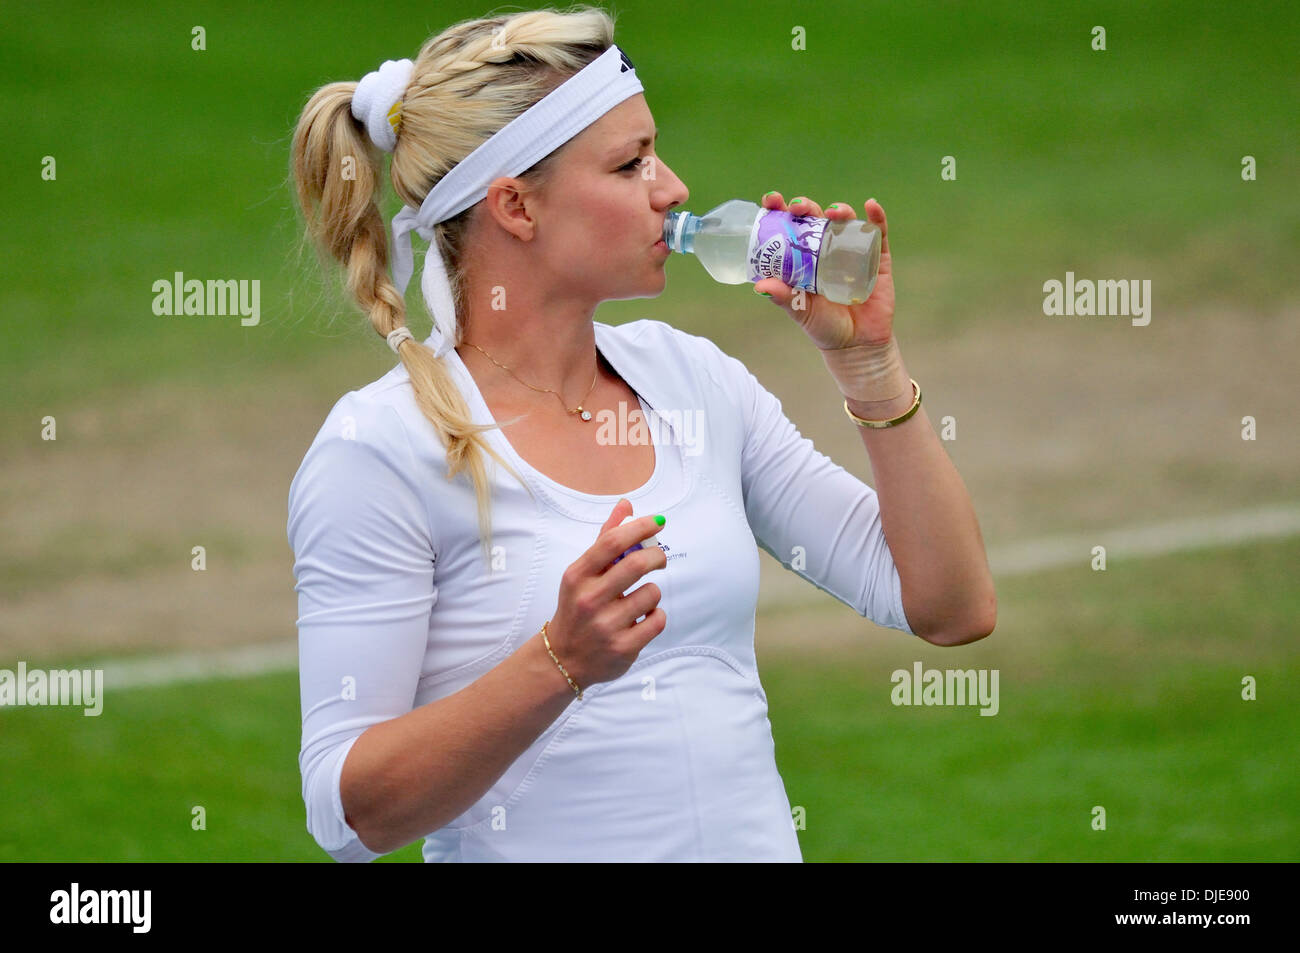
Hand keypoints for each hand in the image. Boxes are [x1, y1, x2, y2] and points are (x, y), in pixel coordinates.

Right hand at [545, 499, 667, 688]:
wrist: (562, 659)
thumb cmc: (577, 607)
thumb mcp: (582, 573)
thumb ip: (605, 539)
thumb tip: (626, 506)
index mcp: (577, 576)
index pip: (612, 542)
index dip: (640, 527)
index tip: (659, 522)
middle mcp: (589, 599)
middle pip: (637, 564)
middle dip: (657, 556)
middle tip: (659, 559)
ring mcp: (606, 625)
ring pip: (652, 594)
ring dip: (653, 592)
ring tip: (640, 599)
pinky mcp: (623, 647)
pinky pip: (657, 620)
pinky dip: (655, 615)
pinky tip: (642, 618)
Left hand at [754, 193, 894, 348]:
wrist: (857, 345)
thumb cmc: (824, 326)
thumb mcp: (801, 310)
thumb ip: (783, 297)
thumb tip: (760, 285)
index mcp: (803, 257)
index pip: (790, 227)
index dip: (781, 211)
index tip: (772, 200)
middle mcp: (826, 249)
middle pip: (815, 218)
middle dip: (806, 206)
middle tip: (799, 207)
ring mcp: (852, 250)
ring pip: (844, 221)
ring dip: (839, 210)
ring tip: (833, 212)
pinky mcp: (877, 258)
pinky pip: (878, 233)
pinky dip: (876, 217)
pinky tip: (870, 206)